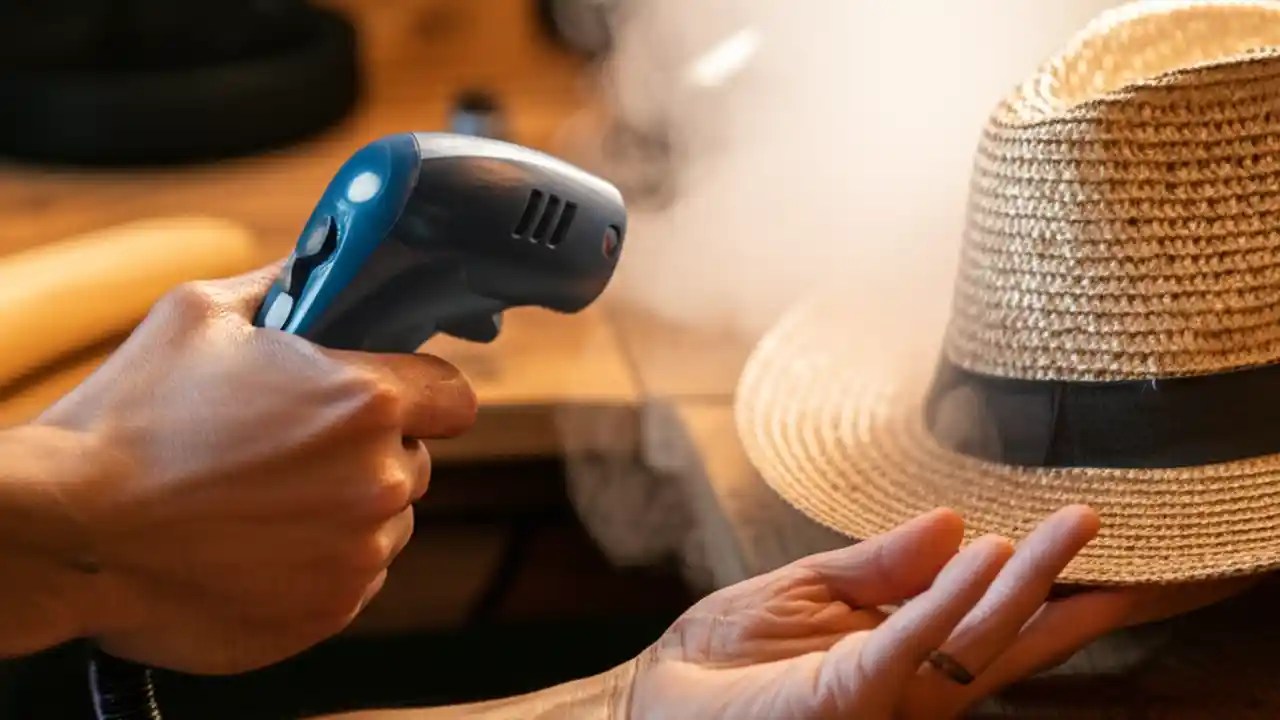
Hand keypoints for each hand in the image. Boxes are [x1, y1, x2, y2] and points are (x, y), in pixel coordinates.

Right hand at [31, 263, 477, 673]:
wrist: (69, 534)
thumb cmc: (130, 420)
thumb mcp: (200, 316)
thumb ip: (283, 286)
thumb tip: (320, 265)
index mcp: (366, 403)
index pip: (454, 397)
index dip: (423, 395)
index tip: (390, 399)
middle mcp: (379, 480)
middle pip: (415, 460)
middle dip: (370, 452)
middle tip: (294, 448)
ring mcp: (359, 553)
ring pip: (385, 522)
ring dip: (346, 510)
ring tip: (262, 501)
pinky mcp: (332, 609)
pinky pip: (354, 575)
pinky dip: (319, 563)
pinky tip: (253, 545)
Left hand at [625, 505, 1244, 718]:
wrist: (660, 698)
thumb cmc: (730, 653)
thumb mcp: (809, 589)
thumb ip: (880, 562)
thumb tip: (955, 520)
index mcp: (895, 654)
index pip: (979, 621)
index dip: (1038, 590)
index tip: (1088, 546)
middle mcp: (902, 682)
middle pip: (993, 634)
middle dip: (1054, 586)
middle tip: (1100, 526)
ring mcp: (879, 694)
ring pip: (968, 640)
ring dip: (1022, 584)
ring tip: (1070, 531)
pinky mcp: (845, 693)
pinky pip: (907, 643)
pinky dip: (948, 600)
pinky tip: (987, 557)